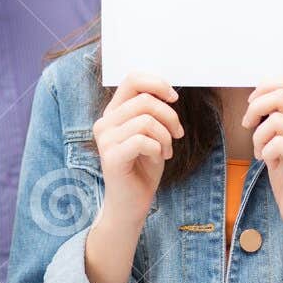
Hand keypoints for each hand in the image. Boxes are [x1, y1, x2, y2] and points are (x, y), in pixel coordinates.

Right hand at [92, 74, 181, 227]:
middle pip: (145, 100)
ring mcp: (105, 140)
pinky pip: (144, 141)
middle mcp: (104, 123)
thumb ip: (152, 110)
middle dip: (170, 116)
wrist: (132, 202)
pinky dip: (159, 149)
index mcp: (113, 112)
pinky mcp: (111, 157)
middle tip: (178, 134)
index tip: (174, 98)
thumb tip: (168, 91)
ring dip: (166, 136)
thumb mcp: (150, 132)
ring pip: (147, 121)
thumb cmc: (143, 166)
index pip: (132, 79)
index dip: (157, 83)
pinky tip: (158, 158)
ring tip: (166, 150)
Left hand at [243, 78, 282, 243]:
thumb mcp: (281, 140)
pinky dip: (265, 153)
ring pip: (275, 120)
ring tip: (261, 152)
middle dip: (255, 108)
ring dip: (258, 137)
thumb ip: (276, 118)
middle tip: (248, 125)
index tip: (252, 104)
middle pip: (281, 95)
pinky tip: (270, 163)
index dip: (265, 86)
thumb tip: (258, 96)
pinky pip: (276, 143)